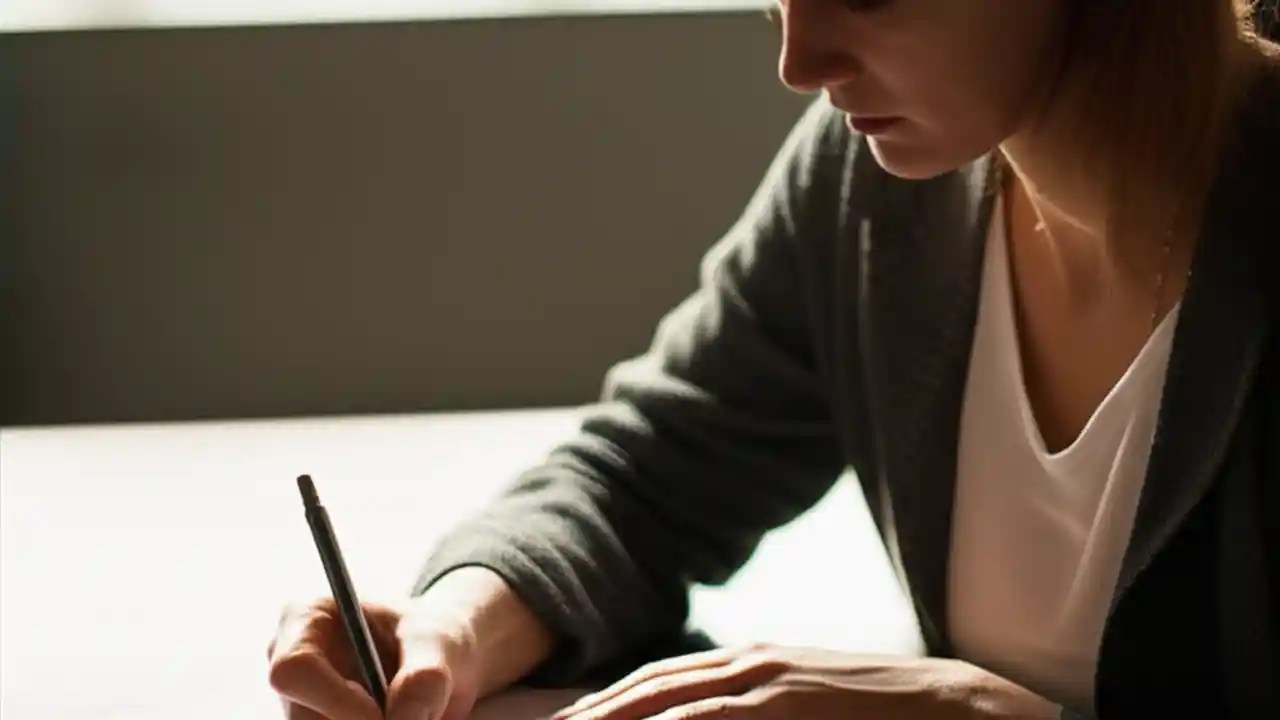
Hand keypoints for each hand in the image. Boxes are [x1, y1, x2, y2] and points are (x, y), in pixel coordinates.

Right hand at [267, 566, 555, 719]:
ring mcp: (300, 705)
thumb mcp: (445, 642)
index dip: (332, 702)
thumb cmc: (442, 637)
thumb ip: (430, 670)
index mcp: (307, 617)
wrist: (450, 662)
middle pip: (300, 718)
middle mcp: (291, 661)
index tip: (383, 718)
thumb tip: (406, 714)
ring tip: (424, 717)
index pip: (291, 669)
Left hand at [550, 644, 1060, 719]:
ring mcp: (770, 683)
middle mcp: (750, 664)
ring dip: (613, 719)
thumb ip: (753, 713)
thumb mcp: (807, 707)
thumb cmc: (883, 717)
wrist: (962, 706)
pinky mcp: (790, 705)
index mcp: (751, 663)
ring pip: (668, 700)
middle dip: (591, 715)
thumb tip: (706, 719)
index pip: (657, 682)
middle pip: (647, 688)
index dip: (605, 705)